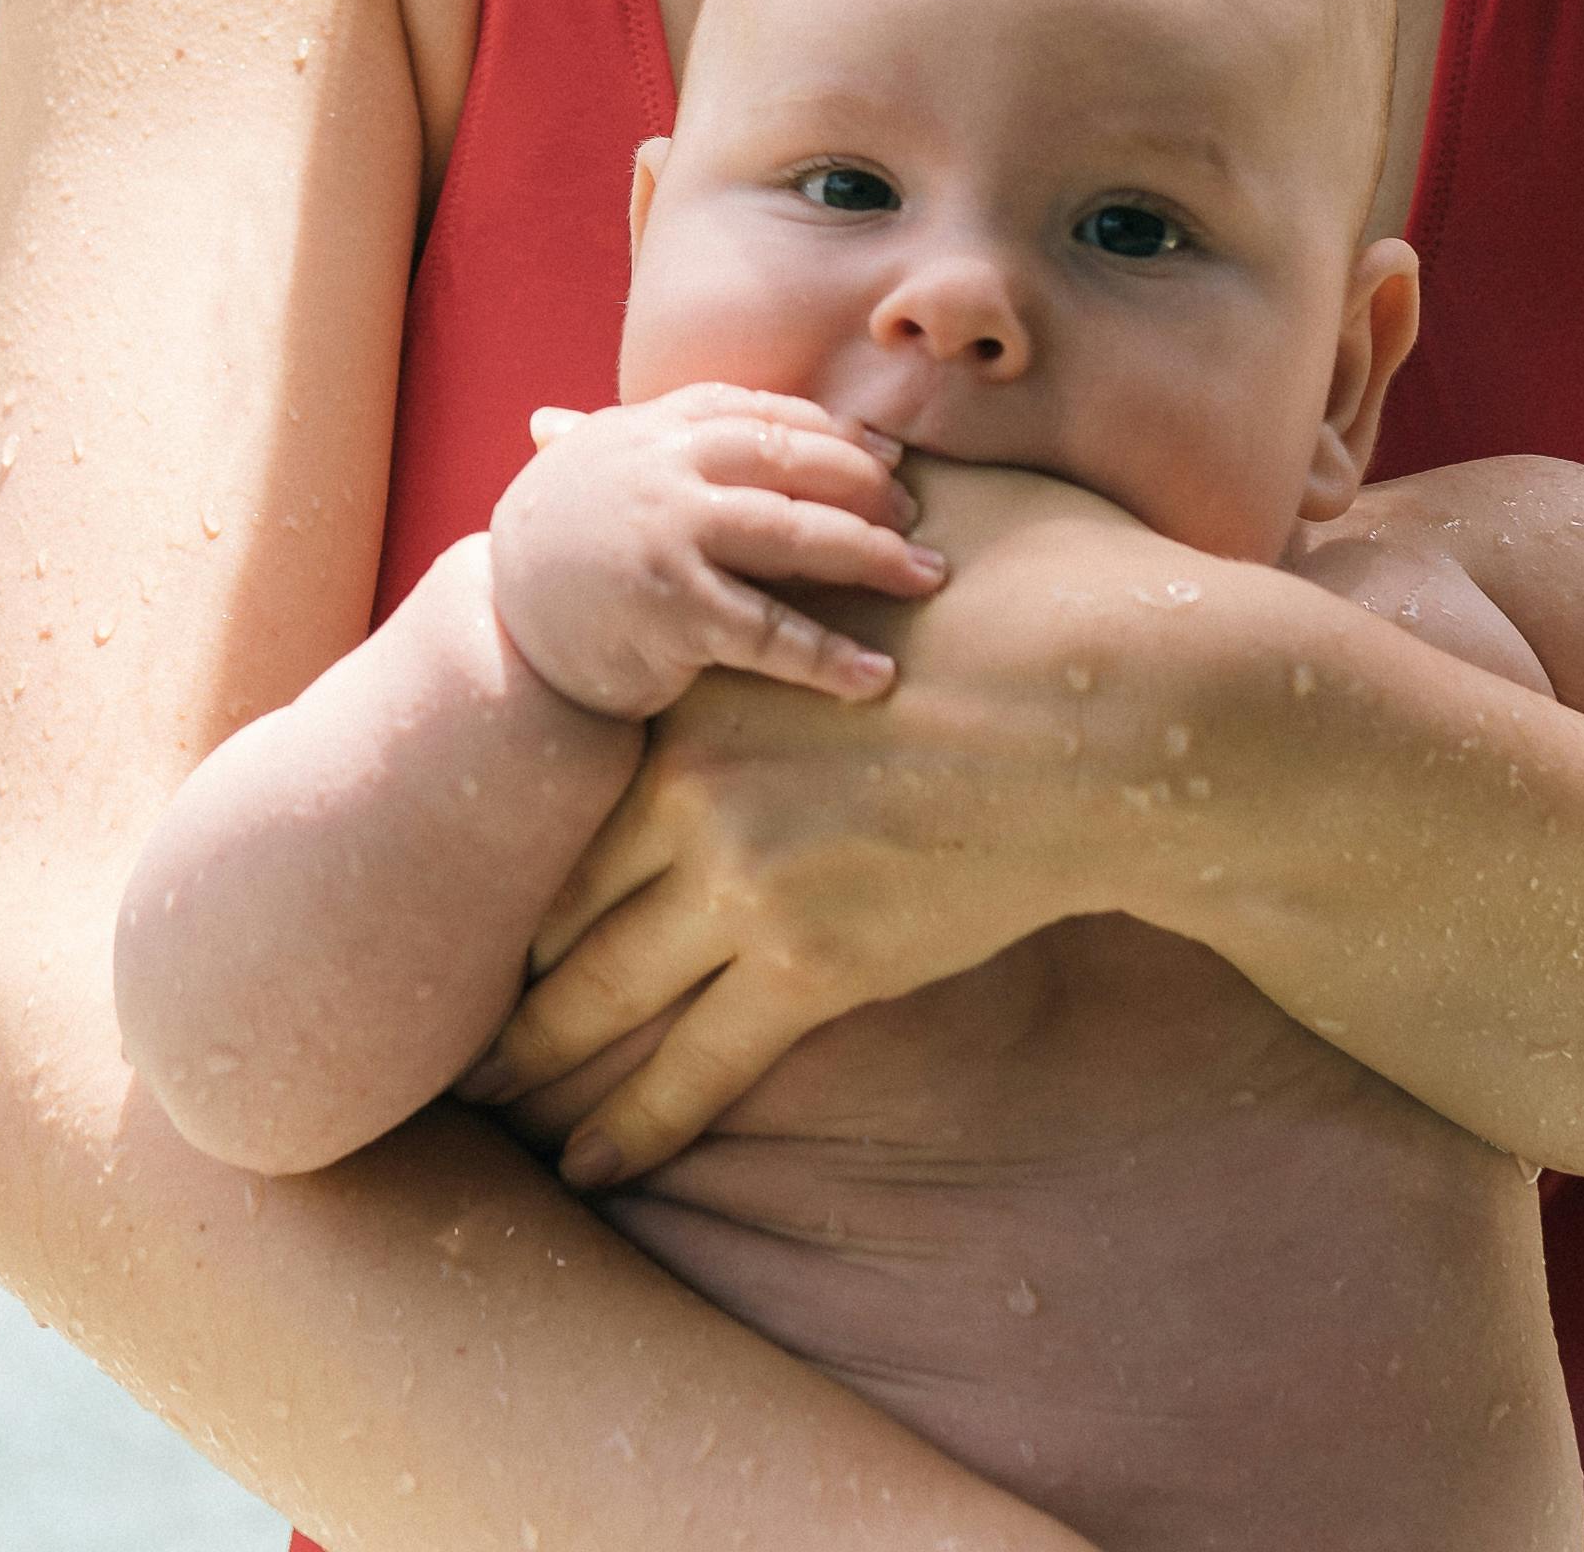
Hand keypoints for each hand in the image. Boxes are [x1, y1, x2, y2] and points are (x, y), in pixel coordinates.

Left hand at [469, 458, 1219, 1187]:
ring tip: (483, 1095)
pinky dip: (635, 1125)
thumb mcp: (884, 499)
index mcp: (705, 676)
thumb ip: (741, 481)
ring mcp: (749, 882)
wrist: (1137, 701)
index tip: (469, 878)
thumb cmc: (1039, 582)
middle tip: (447, 1018)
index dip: (515, 842)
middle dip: (504, 966)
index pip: (572, 783)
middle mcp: (695, 784)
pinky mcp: (818, 966)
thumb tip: (581, 414)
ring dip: (542, 1056)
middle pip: (562, 898)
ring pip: (605, 993)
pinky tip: (591, 1170)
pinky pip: (698, 1066)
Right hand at [485, 386, 944, 722]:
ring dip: (874, 556)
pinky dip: (829, 656)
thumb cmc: (566, 544)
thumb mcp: (608, 465)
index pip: (771, 416)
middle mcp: (665, 468)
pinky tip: (875, 676)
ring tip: (926, 577)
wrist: (501, 631)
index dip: (841, 437)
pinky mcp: (674, 612)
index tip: (893, 461)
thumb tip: (772, 418)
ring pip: (797, 536)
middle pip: (796, 465)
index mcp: (657, 425)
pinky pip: (771, 631)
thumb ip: (679, 435)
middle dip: (871, 491)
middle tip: (920, 522)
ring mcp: (670, 537)